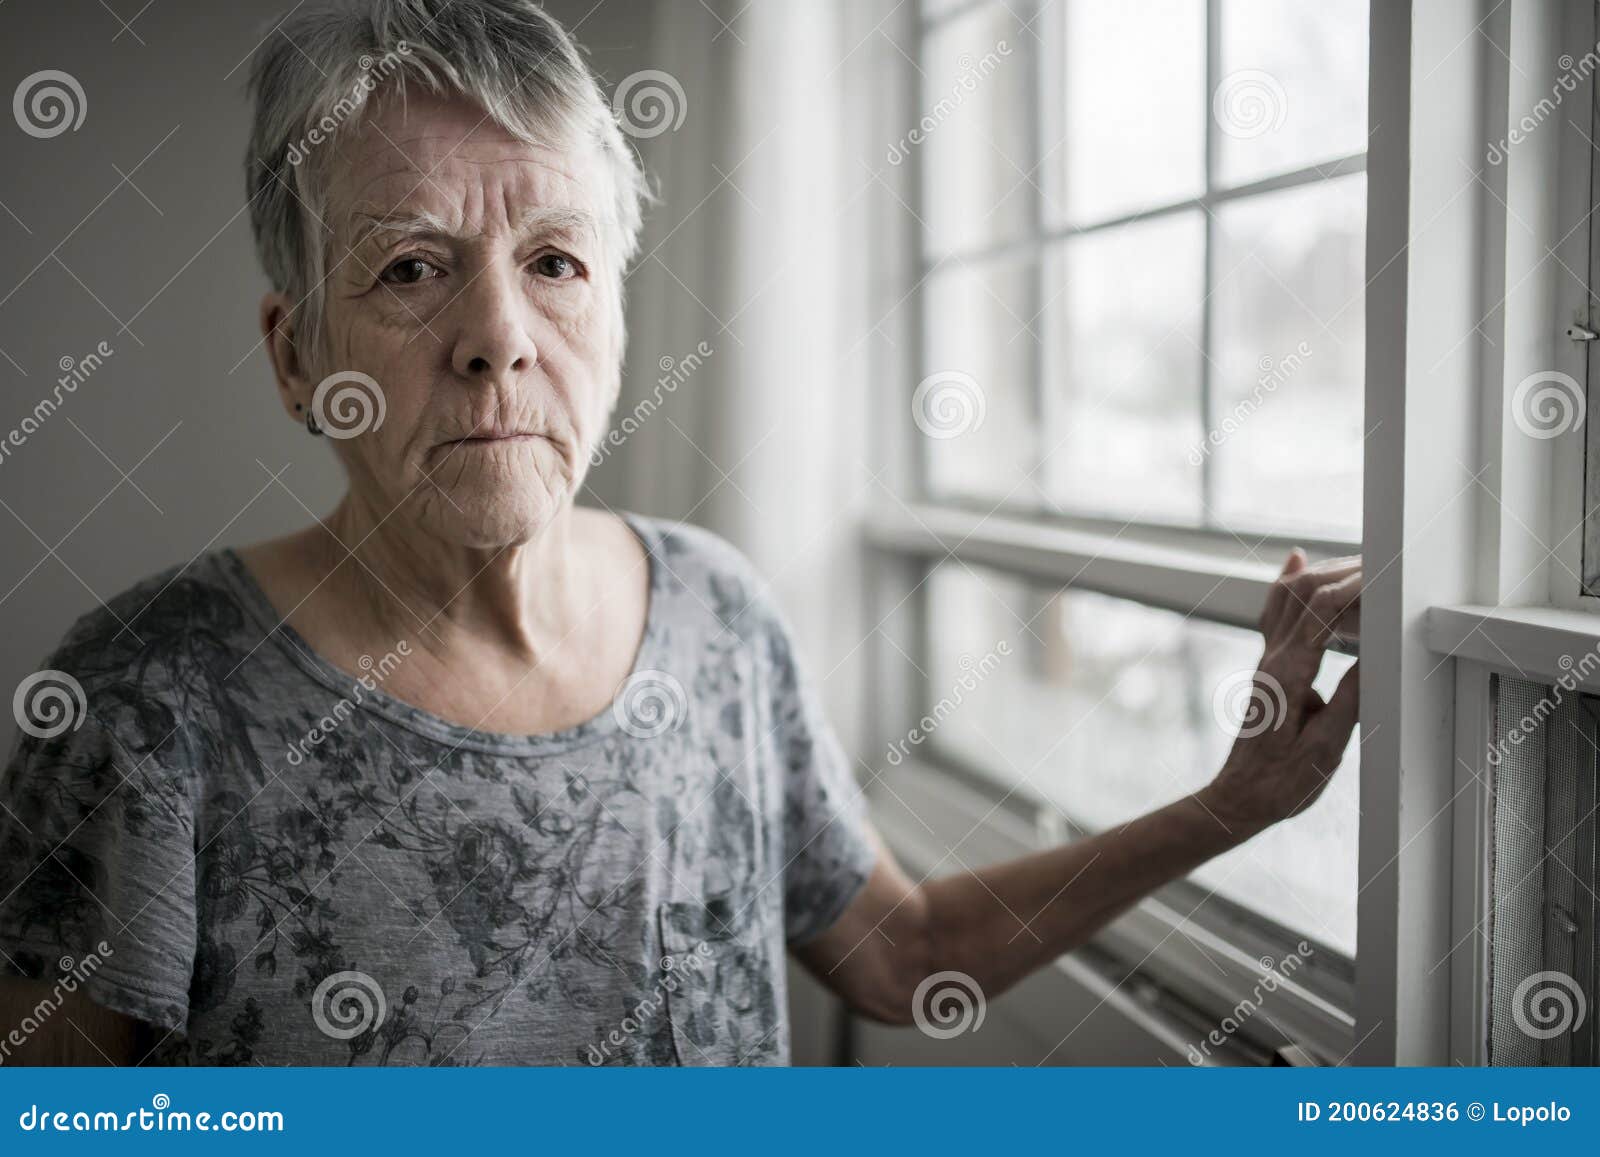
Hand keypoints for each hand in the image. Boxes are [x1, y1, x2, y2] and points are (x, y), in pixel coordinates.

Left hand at [1198, 549, 1360, 835]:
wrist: (1241, 799)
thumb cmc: (1283, 782)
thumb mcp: (1326, 748)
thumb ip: (1350, 699)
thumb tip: (1378, 656)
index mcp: (1289, 674)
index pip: (1321, 609)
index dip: (1354, 584)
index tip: (1386, 572)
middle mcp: (1274, 659)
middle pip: (1304, 591)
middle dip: (1344, 570)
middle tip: (1383, 563)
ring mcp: (1267, 660)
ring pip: (1287, 596)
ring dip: (1322, 572)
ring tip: (1359, 562)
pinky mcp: (1269, 668)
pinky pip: (1276, 612)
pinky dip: (1290, 582)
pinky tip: (1297, 561)